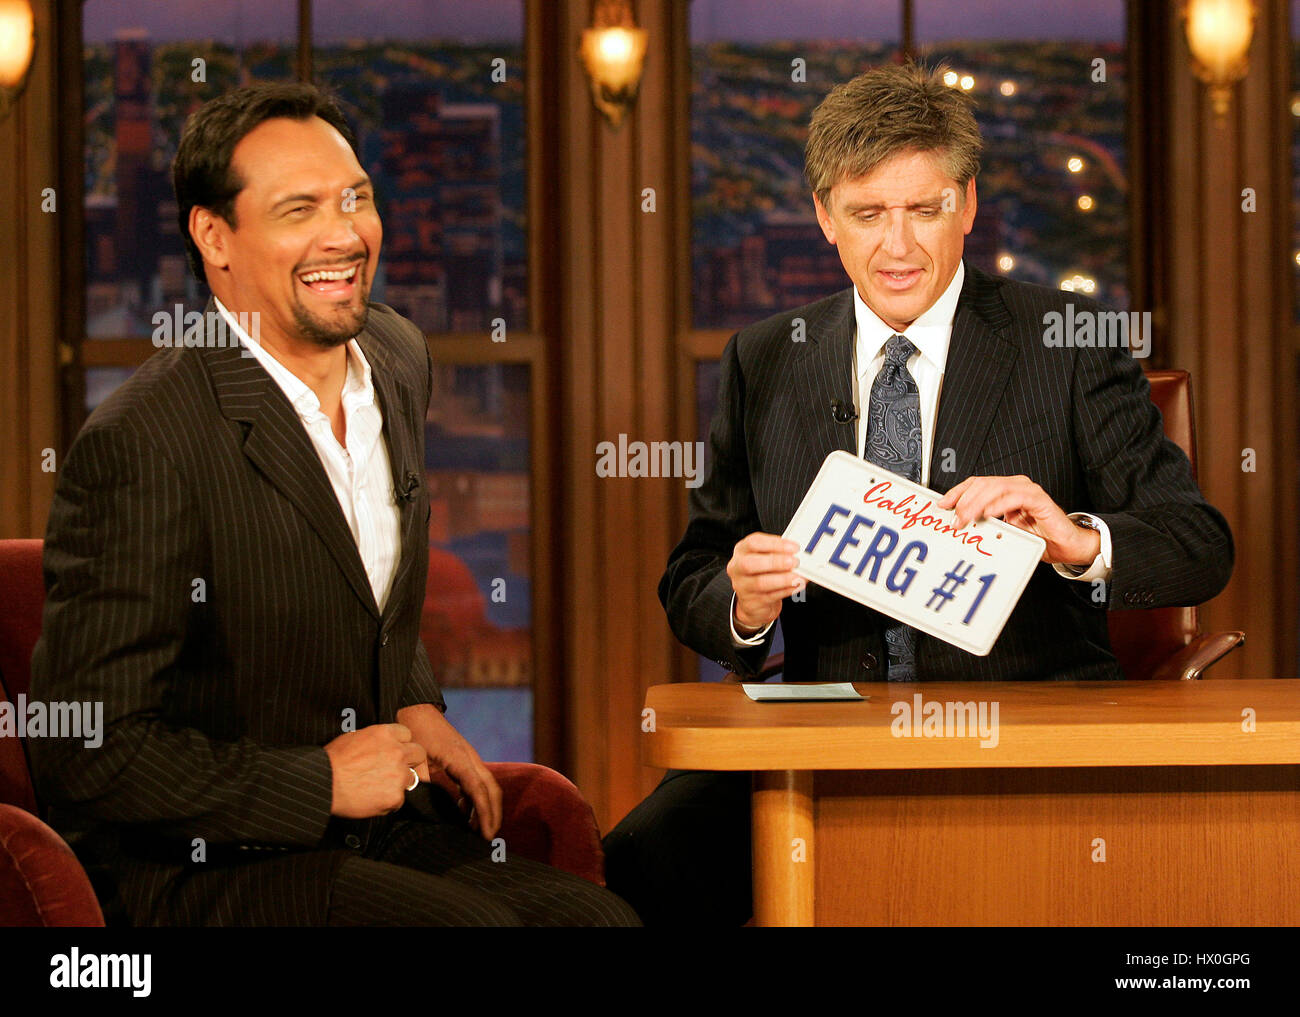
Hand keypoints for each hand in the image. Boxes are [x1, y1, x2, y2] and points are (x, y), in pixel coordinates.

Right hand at [323, 723, 427, 818]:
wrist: (324, 784)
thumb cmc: (331, 761)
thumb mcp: (352, 737)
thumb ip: (374, 739)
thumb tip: (379, 743)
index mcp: (386, 734)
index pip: (407, 734)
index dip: (400, 744)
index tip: (393, 751)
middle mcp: (397, 752)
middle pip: (418, 753)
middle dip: (409, 760)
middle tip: (394, 768)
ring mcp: (398, 774)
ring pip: (411, 778)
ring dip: (399, 782)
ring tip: (377, 787)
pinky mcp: (395, 796)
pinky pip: (399, 799)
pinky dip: (388, 801)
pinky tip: (372, 799)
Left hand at [396, 704, 502, 839]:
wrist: (416, 710)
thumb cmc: (415, 732)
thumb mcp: (416, 759)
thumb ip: (426, 782)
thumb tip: (433, 807)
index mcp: (460, 759)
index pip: (478, 790)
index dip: (484, 813)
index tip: (485, 834)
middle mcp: (471, 758)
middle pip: (492, 789)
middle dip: (493, 814)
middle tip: (488, 837)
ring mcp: (470, 758)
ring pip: (488, 786)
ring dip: (487, 808)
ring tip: (478, 830)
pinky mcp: (465, 759)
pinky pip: (478, 781)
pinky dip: (477, 799)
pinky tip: (466, 812)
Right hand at [726, 532, 805, 634]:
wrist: (753, 599)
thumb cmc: (762, 572)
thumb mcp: (766, 557)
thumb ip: (779, 553)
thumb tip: (800, 553)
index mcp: (742, 550)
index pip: (753, 543)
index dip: (775, 544)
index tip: (794, 547)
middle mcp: (738, 567)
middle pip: (750, 563)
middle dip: (776, 562)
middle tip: (795, 562)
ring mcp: (743, 586)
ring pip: (760, 583)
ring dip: (783, 579)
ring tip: (798, 577)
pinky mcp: (752, 602)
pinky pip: (770, 596)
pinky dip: (786, 590)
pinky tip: (796, 586)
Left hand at [938, 475, 1100, 565]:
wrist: (1064, 545)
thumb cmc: (1036, 536)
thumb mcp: (1003, 529)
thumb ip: (985, 521)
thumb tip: (958, 522)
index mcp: (1005, 489)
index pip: (976, 483)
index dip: (958, 492)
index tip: (943, 504)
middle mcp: (1015, 485)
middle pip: (983, 483)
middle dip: (964, 499)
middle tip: (954, 516)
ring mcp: (1027, 490)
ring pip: (996, 487)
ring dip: (977, 503)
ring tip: (966, 517)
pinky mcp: (1039, 500)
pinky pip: (1015, 497)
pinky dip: (999, 504)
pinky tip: (988, 513)